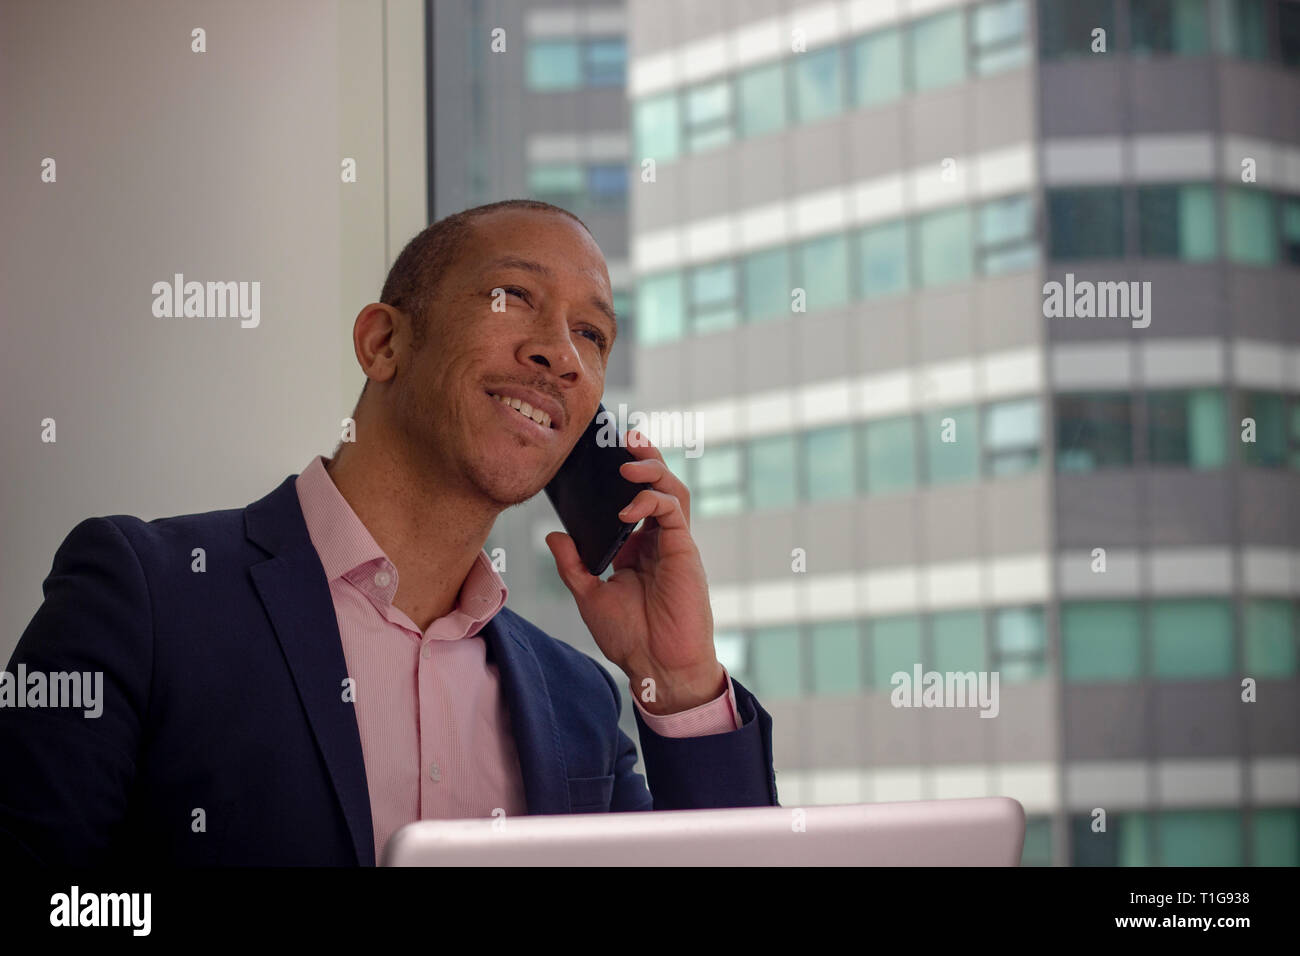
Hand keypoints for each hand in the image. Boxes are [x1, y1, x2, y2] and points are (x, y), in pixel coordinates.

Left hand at [545, 429, 723, 714]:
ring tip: (627, 460)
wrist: (657, 667)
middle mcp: (657, 540)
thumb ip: (573, 564)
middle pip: (657, 485)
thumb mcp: (589, 596)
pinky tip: (628, 507)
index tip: (599, 455)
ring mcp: (674, 543)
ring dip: (652, 469)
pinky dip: (651, 500)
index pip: (632, 499)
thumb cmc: (630, 638)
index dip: (620, 476)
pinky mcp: (684, 550)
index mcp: (636, 548)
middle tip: (624, 437)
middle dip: (644, 458)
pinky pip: (673, 510)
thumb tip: (553, 534)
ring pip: (672, 489)